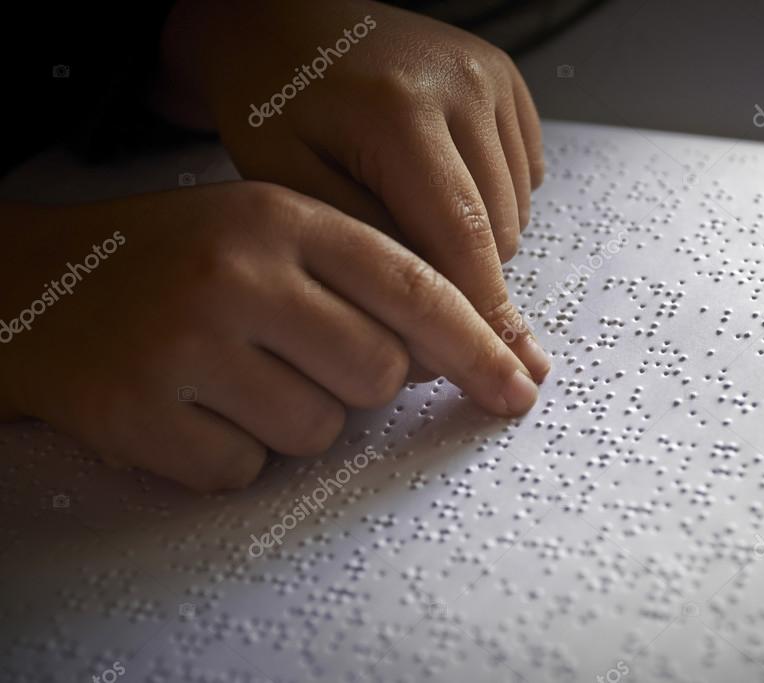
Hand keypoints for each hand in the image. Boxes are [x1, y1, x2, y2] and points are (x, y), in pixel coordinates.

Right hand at [0, 183, 539, 490]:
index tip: (519, 388)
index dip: (478, 344)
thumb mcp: (272, 232)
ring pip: (318, 432)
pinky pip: (246, 471)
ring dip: (294, 418)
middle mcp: (238, 274)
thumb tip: (467, 356)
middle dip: (361, 381)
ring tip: (235, 373)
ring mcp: (186, 345)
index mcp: (282, 216)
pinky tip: (193, 406)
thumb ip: (366, 280)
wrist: (42, 285)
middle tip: (300, 352)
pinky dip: (233, 452)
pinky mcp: (143, 414)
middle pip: (379, 374)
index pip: (413, 286)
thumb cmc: (182, 260)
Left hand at [156, 0, 549, 378]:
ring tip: (409, 214)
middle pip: (496, 233)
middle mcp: (462, 86)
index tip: (501, 371)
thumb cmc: (272, 98)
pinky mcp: (507, 81)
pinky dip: (490, 202)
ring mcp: (492, 79)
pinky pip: (524, 177)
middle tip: (406, 282)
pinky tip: (437, 184)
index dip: (482, 315)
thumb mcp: (288, 184)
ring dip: (475, 241)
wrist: (286, 21)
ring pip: (515, 212)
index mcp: (400, 111)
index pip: (462, 239)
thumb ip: (365, 257)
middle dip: (463, 278)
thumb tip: (429, 335)